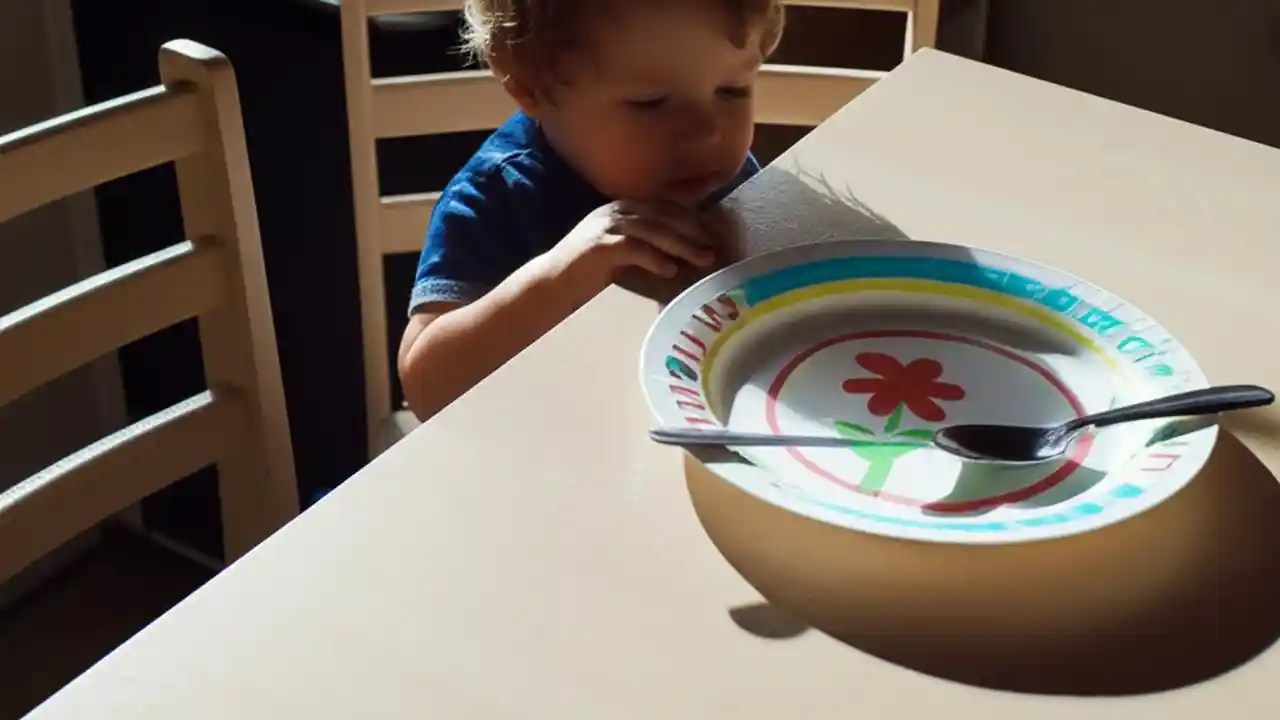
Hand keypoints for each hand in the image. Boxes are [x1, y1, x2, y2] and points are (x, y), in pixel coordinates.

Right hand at [549, 200, 724, 288]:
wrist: (551, 283)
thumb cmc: (588, 271)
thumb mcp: (620, 251)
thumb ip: (645, 245)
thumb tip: (681, 253)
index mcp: (622, 208)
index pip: (664, 207)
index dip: (692, 217)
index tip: (714, 231)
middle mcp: (616, 211)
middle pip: (664, 215)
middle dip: (694, 230)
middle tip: (716, 246)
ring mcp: (606, 226)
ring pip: (654, 230)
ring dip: (682, 245)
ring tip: (703, 259)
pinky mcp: (600, 246)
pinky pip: (635, 249)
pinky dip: (656, 259)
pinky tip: (671, 270)